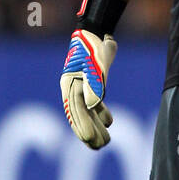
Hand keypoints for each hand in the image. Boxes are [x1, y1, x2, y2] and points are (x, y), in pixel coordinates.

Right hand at [60, 29, 116, 148]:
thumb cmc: (93, 48)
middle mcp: (73, 88)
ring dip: (95, 126)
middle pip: (80, 114)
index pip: (75, 110)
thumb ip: (94, 85)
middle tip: (98, 147)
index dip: (81, 125)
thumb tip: (93, 106)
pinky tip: (108, 123)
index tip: (88, 139)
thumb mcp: (95, 65)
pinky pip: (94, 103)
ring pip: (87, 112)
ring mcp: (81, 87)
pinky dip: (101, 113)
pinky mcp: (91, 84)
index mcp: (69, 85)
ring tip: (104, 142)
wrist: (95, 32)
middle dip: (88, 131)